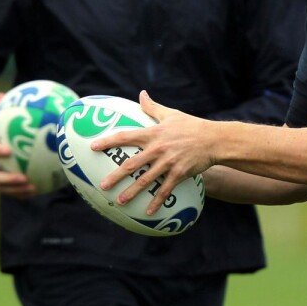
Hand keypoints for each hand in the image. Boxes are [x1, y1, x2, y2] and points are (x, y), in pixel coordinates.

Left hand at [92, 90, 218, 214]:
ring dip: (132, 192)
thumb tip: (141, 94)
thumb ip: (152, 107)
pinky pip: (165, 190)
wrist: (214, 140)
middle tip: (102, 185)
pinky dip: (156, 201)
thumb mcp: (171, 114)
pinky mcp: (179, 173)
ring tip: (120, 201)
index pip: (125, 136)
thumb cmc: (192, 125)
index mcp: (153, 133)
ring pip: (146, 180)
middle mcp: (158, 149)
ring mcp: (168, 162)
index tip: (92, 147)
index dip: (108, 141)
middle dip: (116, 176)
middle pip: (131, 164)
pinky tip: (148, 211)